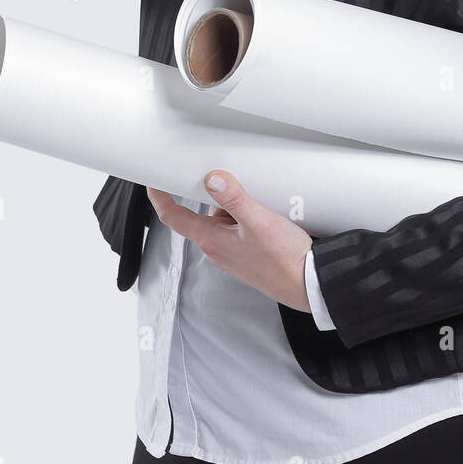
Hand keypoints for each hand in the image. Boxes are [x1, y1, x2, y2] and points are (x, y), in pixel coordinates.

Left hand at [146, 171, 315, 313]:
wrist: (309, 284)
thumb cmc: (284, 260)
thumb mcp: (258, 221)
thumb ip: (234, 199)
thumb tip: (212, 179)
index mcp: (212, 240)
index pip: (174, 217)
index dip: (160, 198)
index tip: (153, 183)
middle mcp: (218, 249)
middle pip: (204, 213)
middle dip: (218, 196)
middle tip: (234, 183)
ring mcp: (233, 253)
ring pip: (225, 220)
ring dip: (238, 208)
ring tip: (263, 205)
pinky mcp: (248, 254)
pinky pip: (241, 229)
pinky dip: (250, 218)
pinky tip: (270, 217)